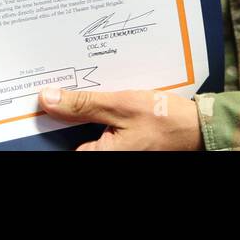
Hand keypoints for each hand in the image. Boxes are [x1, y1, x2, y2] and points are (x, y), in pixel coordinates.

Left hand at [37, 87, 203, 150]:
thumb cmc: (163, 119)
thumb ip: (83, 104)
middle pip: (71, 134)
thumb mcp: (120, 105)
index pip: (60, 138)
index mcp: (100, 156)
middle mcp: (104, 156)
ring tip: (79, 85)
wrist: (198, 127)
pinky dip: (95, 111)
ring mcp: (112, 150)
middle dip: (65, 109)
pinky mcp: (119, 143)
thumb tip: (48, 99)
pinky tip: (98, 95)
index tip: (41, 95)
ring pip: (84, 129)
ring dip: (81, 108)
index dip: (50, 115)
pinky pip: (98, 128)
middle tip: (59, 83)